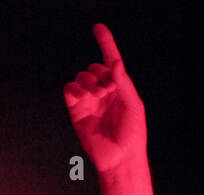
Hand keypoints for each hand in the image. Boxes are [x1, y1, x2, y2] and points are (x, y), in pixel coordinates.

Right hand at [63, 24, 146, 173]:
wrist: (120, 158)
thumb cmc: (132, 135)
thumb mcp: (134, 106)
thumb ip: (124, 83)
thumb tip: (115, 63)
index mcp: (120, 90)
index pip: (111, 62)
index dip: (106, 44)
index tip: (98, 27)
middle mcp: (104, 93)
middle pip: (95, 68)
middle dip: (100, 73)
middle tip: (108, 89)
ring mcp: (90, 101)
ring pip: (82, 77)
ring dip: (88, 82)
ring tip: (98, 96)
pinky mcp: (77, 111)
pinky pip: (69, 90)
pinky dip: (74, 89)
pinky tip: (84, 97)